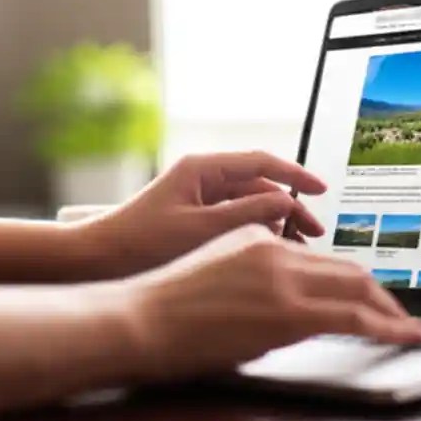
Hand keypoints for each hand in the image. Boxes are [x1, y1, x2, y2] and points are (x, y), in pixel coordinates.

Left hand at [83, 151, 327, 276]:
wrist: (97, 259)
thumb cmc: (141, 242)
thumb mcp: (201, 229)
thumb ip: (248, 213)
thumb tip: (287, 202)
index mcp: (201, 168)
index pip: (260, 161)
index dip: (296, 175)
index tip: (322, 190)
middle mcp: (201, 177)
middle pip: (259, 183)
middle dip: (289, 205)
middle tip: (313, 232)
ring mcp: (198, 197)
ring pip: (249, 203)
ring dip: (274, 221)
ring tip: (296, 247)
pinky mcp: (193, 218)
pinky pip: (234, 218)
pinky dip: (255, 231)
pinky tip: (268, 251)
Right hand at [123, 225, 420, 380]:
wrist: (139, 320)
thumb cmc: (164, 307)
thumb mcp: (215, 271)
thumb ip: (255, 279)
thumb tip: (283, 306)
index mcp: (257, 237)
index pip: (321, 258)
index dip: (351, 280)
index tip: (367, 297)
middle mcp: (276, 249)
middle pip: (349, 269)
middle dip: (381, 296)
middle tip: (401, 316)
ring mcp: (283, 278)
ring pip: (358, 288)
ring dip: (391, 312)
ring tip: (410, 329)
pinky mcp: (288, 312)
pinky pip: (354, 317)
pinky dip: (389, 326)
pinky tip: (406, 336)